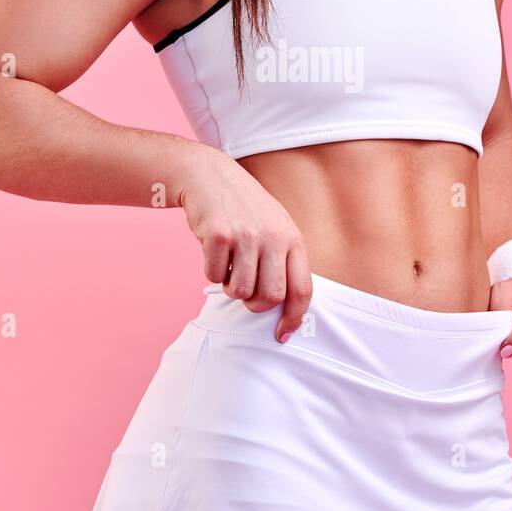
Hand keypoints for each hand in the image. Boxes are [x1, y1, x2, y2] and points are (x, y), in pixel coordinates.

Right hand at [177, 146, 312, 342]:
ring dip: (230, 286)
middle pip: (270, 298)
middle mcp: (273, 237)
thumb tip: (287, 309)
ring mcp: (246, 235)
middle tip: (245, 293)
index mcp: (292, 238)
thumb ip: (283, 261)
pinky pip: (214, 276)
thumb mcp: (275, 227)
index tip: (282, 334)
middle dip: (254, 305)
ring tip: (230, 264)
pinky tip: (214, 250)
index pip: (302, 289)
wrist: (209, 176)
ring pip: (239, 291)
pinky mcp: (218, 235)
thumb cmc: (244, 209)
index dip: (294, 318)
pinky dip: (212, 271)